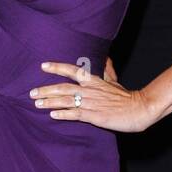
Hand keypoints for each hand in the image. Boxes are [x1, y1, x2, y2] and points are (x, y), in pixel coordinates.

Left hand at [29, 61, 156, 133]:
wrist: (140, 109)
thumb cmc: (126, 97)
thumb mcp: (115, 80)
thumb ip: (107, 69)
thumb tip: (105, 55)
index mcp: (94, 81)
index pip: (73, 70)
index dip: (57, 67)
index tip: (43, 66)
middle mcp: (90, 90)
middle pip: (64, 87)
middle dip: (46, 89)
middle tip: (31, 92)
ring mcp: (92, 103)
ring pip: (67, 100)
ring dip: (50, 102)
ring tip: (37, 103)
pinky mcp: (95, 116)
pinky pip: (76, 114)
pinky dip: (63, 114)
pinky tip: (52, 114)